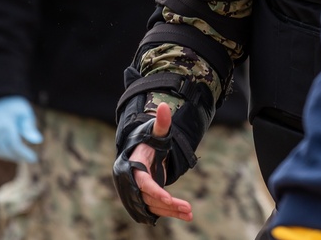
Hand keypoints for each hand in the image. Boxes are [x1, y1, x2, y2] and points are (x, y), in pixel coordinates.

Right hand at [0, 96, 42, 162]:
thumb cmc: (15, 107)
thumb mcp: (26, 113)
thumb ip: (30, 127)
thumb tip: (38, 141)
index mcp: (5, 123)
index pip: (14, 144)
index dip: (24, 154)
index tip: (34, 159)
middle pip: (6, 149)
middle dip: (19, 156)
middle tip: (30, 158)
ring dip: (10, 156)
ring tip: (22, 156)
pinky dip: (1, 153)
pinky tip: (11, 153)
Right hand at [119, 103, 192, 222]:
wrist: (140, 152)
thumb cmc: (148, 141)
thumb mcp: (156, 131)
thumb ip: (161, 121)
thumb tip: (164, 105)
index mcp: (132, 166)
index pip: (142, 182)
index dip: (154, 190)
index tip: (168, 198)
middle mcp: (131, 183)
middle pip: (149, 198)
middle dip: (167, 205)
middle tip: (188, 208)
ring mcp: (136, 193)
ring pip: (153, 206)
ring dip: (171, 211)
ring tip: (190, 214)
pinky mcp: (143, 199)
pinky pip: (155, 209)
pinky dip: (169, 213)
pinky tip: (185, 215)